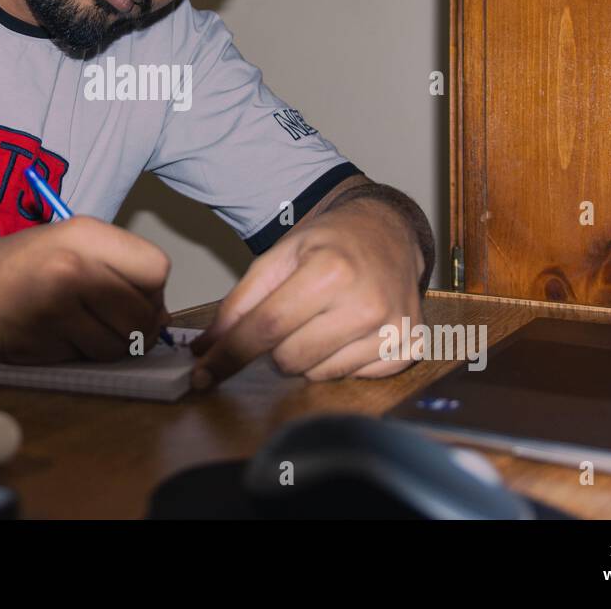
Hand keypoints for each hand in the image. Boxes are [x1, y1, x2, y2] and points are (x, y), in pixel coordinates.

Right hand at [0, 217, 170, 363]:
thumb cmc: (14, 266)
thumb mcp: (69, 243)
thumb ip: (117, 268)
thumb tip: (160, 314)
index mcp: (86, 234)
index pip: (157, 270)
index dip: (152, 292)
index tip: (135, 299)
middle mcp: (74, 266)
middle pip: (143, 315)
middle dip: (135, 328)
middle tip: (108, 323)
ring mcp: (57, 306)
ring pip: (119, 346)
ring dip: (106, 347)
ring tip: (77, 329)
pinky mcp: (42, 340)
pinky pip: (85, 360)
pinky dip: (77, 356)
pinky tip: (53, 337)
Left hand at [190, 199, 423, 386]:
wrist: (389, 233)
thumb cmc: (331, 243)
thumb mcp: (279, 257)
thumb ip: (239, 302)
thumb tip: (206, 348)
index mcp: (331, 271)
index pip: (267, 327)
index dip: (230, 353)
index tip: (203, 374)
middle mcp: (367, 304)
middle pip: (290, 358)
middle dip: (275, 346)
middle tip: (289, 317)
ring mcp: (392, 331)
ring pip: (317, 374)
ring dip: (307, 355)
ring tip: (322, 319)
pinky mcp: (407, 351)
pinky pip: (350, 378)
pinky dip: (337, 361)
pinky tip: (347, 330)